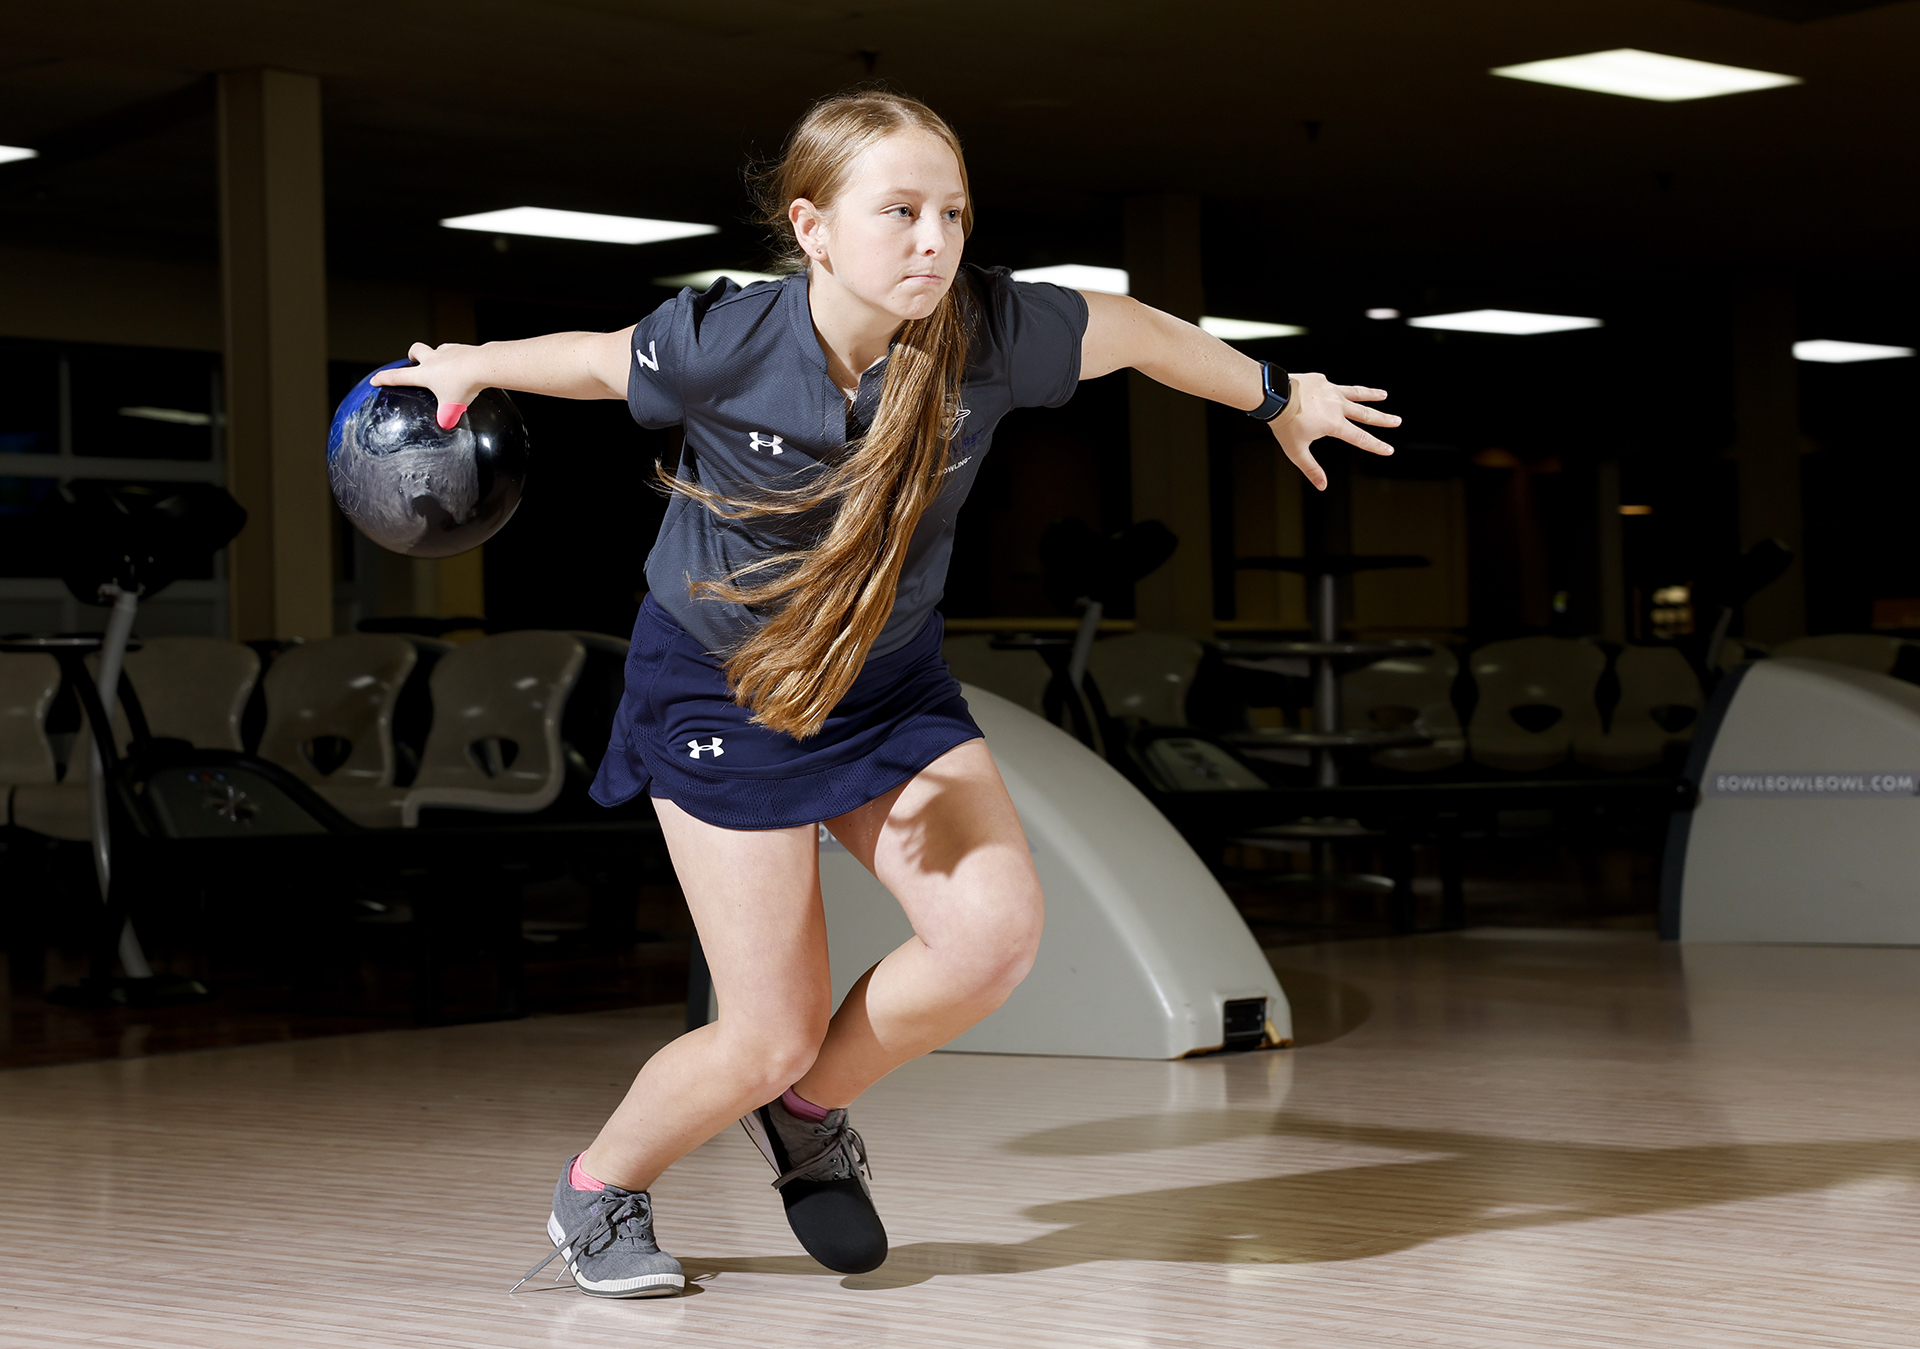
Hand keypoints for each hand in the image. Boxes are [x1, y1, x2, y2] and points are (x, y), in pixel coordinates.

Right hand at [369, 342, 485, 430]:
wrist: (482, 365)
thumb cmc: (464, 385)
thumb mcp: (452, 407)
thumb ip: (445, 417)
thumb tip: (444, 424)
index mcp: (425, 374)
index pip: (398, 376)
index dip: (384, 378)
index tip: (375, 379)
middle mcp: (434, 359)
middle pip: (415, 350)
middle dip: (412, 355)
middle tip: (414, 360)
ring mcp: (448, 351)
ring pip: (437, 349)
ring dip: (437, 355)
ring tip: (445, 366)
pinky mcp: (463, 349)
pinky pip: (456, 351)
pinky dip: (456, 357)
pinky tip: (464, 366)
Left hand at [1268, 373, 1398, 490]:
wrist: (1275, 396)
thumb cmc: (1284, 423)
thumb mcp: (1297, 451)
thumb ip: (1311, 468)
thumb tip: (1322, 485)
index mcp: (1334, 424)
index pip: (1361, 438)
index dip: (1376, 445)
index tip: (1388, 449)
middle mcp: (1337, 406)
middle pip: (1366, 414)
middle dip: (1383, 419)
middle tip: (1397, 421)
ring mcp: (1331, 391)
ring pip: (1357, 393)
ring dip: (1372, 395)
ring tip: (1384, 395)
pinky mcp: (1322, 381)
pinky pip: (1335, 386)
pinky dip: (1339, 389)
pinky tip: (1339, 389)